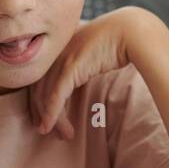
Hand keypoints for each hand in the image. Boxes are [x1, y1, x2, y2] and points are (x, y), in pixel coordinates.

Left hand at [31, 6, 151, 139]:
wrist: (131, 31)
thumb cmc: (118, 42)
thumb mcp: (93, 52)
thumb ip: (82, 64)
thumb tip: (82, 79)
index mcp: (59, 47)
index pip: (39, 78)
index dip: (39, 100)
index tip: (45, 118)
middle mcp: (56, 52)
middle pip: (37, 88)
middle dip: (41, 113)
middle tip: (48, 131)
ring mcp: (62, 58)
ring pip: (46, 95)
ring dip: (51, 119)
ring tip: (61, 136)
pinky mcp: (71, 67)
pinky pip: (56, 95)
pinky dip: (52, 113)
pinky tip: (50, 126)